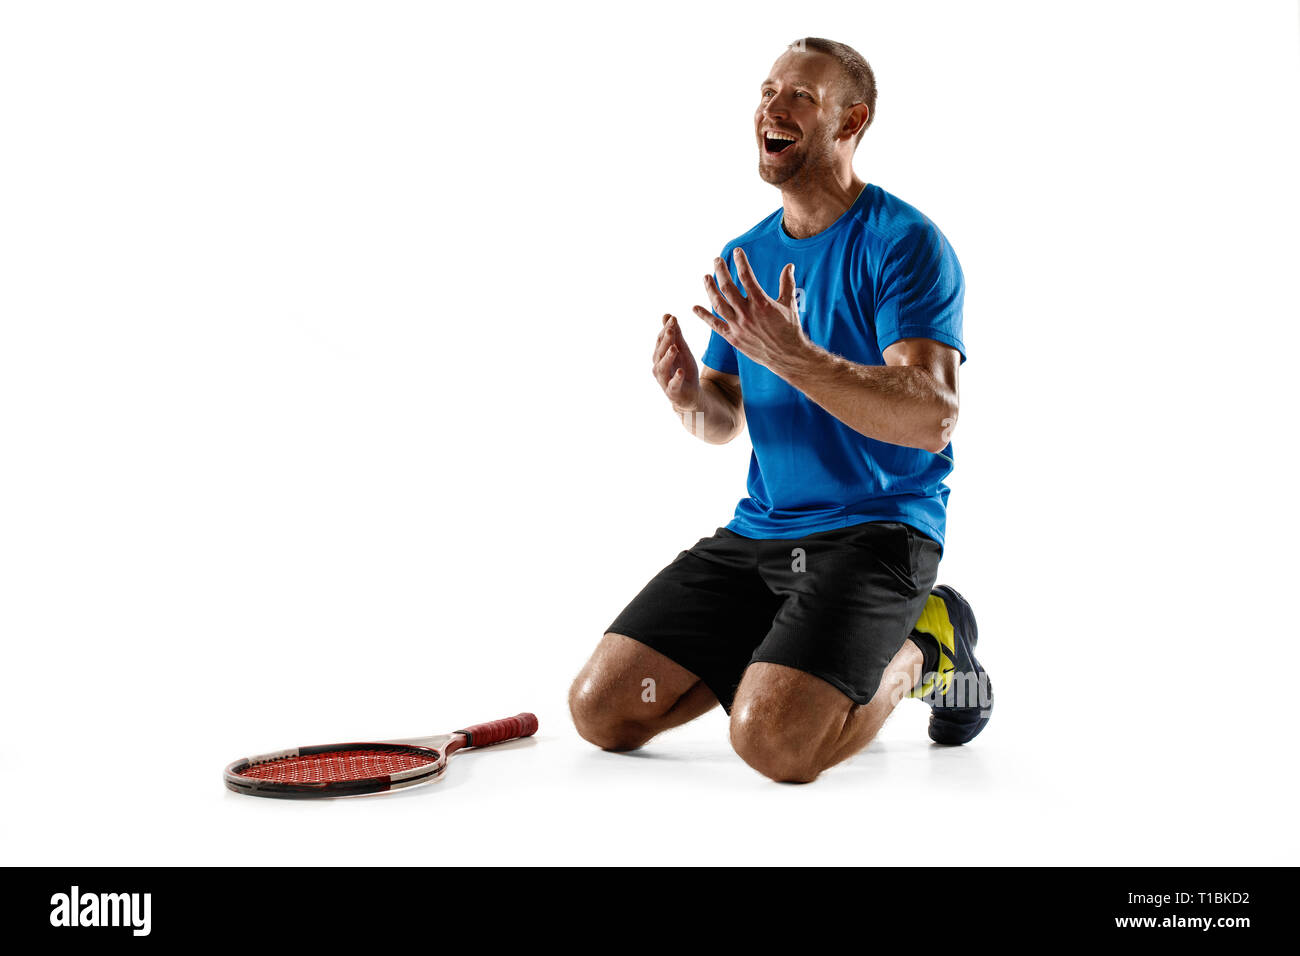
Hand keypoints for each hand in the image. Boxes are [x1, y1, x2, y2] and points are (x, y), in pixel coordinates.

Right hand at [651, 313, 700, 410]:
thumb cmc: (684, 370)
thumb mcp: (682, 350)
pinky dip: (676, 378)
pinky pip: (673, 385)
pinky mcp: (673, 392)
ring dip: (667, 357)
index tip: (673, 318)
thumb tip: (667, 314)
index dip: (666, 329)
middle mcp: (659, 366)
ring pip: (662, 368)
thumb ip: (675, 334)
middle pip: (660, 352)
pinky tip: (680, 371)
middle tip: (670, 329)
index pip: (661, 340)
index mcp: (660, 355)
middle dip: (665, 340)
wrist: (691, 395)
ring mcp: (664, 380)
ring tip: (674, 348)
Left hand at [692, 248, 807, 372]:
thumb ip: (787, 284)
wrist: (788, 356)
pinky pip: (715, 325)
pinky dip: (704, 316)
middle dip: (721, 271)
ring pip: (718, 304)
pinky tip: (695, 307)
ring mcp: (738, 325)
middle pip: (728, 287)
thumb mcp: (790, 304)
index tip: (737, 252)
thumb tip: (789, 266)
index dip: (740, 262)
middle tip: (717, 260)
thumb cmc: (790, 329)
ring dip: (710, 289)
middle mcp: (747, 313)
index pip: (747, 276)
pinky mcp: (733, 337)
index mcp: (761, 302)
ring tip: (706, 277)